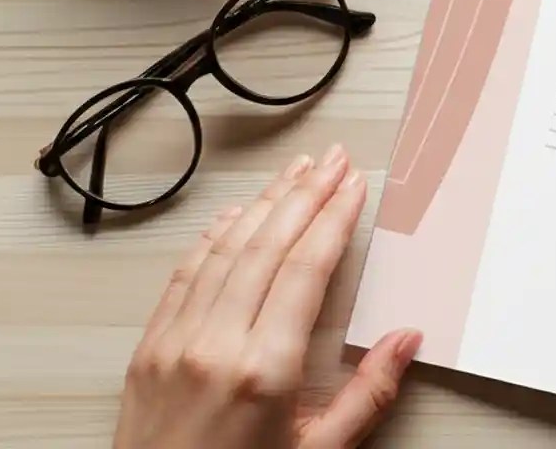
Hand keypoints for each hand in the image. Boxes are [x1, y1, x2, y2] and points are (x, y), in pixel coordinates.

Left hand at [114, 147, 421, 448]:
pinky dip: (213, 237)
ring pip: (225, 250)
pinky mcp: (149, 348)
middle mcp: (215, 344)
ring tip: (294, 172)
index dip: (332, 218)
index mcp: (264, 370)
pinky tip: (235, 216)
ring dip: (264, 204)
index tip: (352, 186)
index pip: (305, 269)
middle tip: (332, 160)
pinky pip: (184, 275)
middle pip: (267, 246)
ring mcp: (176, 342)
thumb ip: (369, 395)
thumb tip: (407, 341)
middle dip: (305, 194)